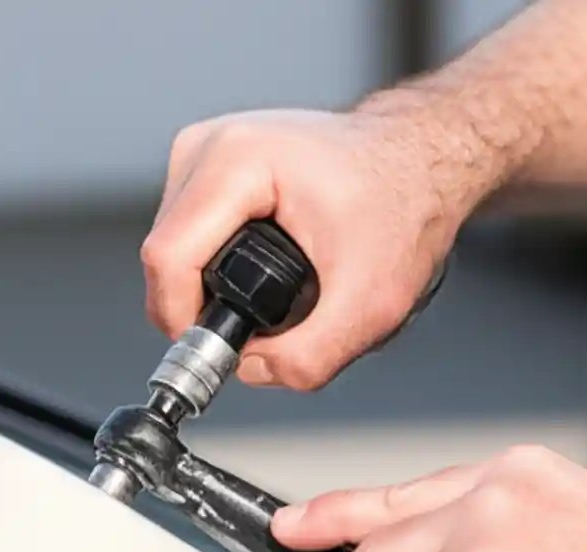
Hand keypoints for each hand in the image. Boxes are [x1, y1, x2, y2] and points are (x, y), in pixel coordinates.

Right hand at [140, 109, 458, 389]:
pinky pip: (185, 233)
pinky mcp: (203, 163)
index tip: (222, 349)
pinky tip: (259, 264)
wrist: (420, 156)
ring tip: (270, 288)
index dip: (185, 320)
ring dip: (207, 287)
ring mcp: (201, 150)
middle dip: (205, 308)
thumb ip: (308, 356)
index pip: (168, 258)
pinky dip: (213, 264)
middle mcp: (208, 146)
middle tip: (265, 324)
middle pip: (166, 257)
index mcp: (238, 161)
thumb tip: (252, 370)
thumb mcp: (371, 301)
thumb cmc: (402, 201)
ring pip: (171, 248)